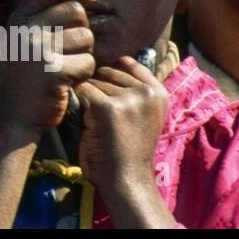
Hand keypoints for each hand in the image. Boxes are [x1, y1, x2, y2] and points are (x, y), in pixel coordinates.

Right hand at [0, 0, 96, 136]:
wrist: (13, 114)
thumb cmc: (27, 74)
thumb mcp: (26, 39)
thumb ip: (46, 16)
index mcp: (19, 17)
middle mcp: (26, 28)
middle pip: (77, 11)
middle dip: (82, 30)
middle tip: (69, 50)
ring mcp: (38, 49)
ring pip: (87, 38)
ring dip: (84, 54)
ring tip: (65, 67)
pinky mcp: (54, 71)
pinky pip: (88, 62)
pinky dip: (83, 74)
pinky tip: (66, 82)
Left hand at [74, 56, 168, 196]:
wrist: (126, 179)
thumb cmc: (129, 147)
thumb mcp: (142, 113)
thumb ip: (133, 88)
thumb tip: (113, 60)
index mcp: (159, 92)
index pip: (127, 63)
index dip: (111, 75)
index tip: (108, 93)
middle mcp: (147, 92)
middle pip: (107, 72)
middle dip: (99, 91)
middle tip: (107, 118)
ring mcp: (129, 99)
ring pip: (93, 83)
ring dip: (90, 101)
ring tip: (101, 125)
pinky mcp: (109, 108)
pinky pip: (83, 91)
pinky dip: (80, 105)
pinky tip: (89, 123)